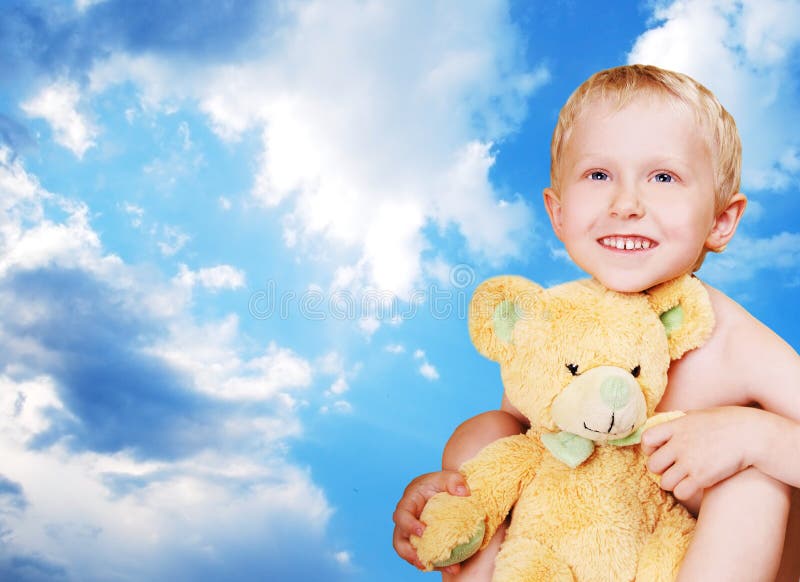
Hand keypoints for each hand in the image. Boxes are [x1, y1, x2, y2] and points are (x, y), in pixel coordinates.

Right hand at [392, 470, 469, 573]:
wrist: (441, 491)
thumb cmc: (441, 483)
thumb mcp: (448, 476)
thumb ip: (454, 480)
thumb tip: (463, 492)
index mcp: (408, 503)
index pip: (401, 515)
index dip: (408, 525)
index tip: (423, 531)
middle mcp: (406, 520)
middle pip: (399, 540)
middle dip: (409, 553)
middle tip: (423, 561)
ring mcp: (412, 534)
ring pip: (410, 553)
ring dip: (423, 562)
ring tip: (441, 568)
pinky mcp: (421, 542)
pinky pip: (424, 555)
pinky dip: (435, 563)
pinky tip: (452, 567)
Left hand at [642, 406, 759, 500]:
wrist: (751, 434)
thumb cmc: (726, 423)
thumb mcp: (697, 415)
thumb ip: (679, 423)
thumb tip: (663, 426)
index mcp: (676, 426)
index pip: (646, 439)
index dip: (649, 448)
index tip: (659, 451)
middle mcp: (679, 444)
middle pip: (652, 465)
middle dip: (660, 469)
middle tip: (672, 468)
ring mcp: (690, 461)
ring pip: (664, 482)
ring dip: (672, 483)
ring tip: (683, 478)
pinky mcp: (702, 477)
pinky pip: (680, 493)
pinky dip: (683, 492)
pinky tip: (692, 486)